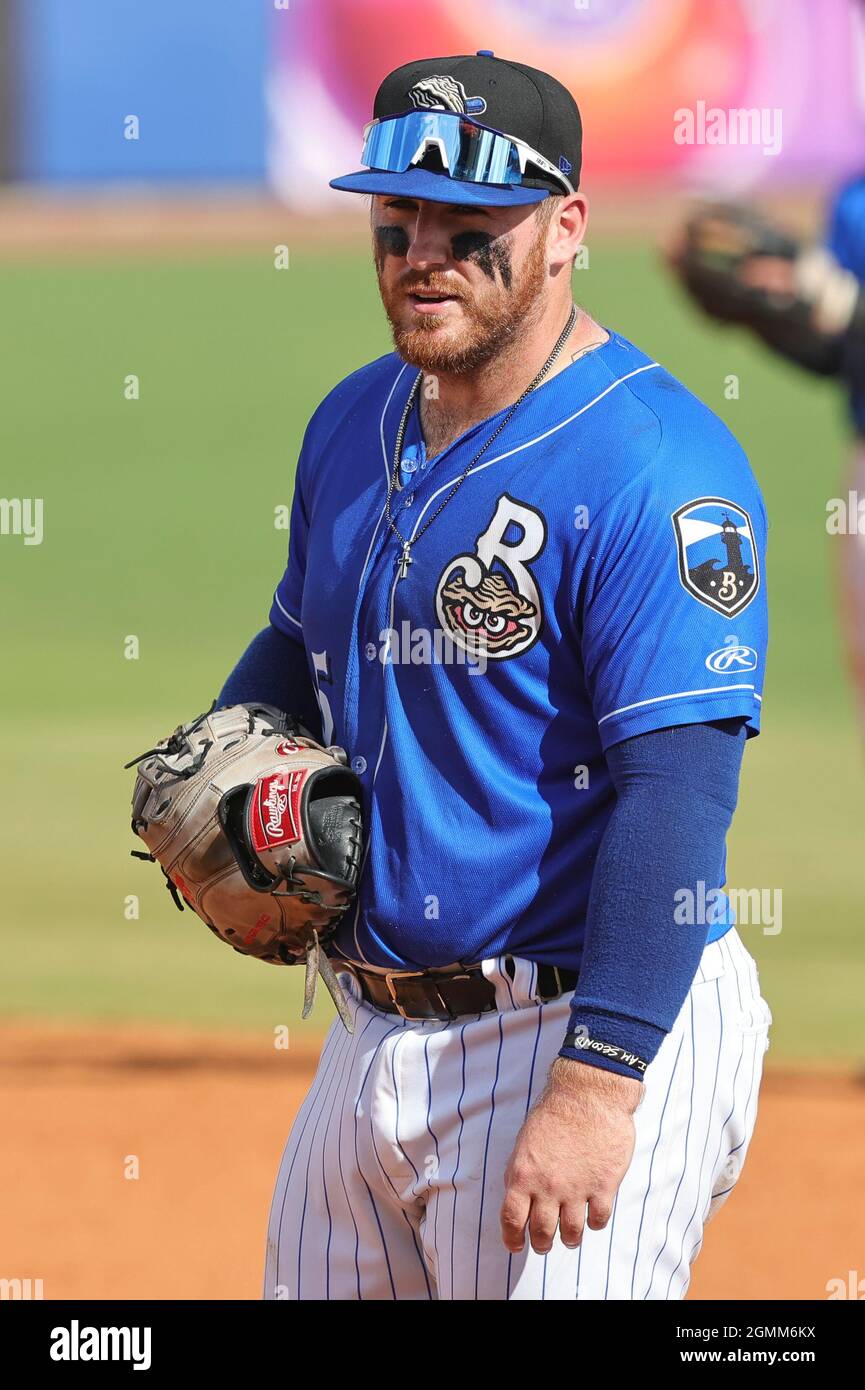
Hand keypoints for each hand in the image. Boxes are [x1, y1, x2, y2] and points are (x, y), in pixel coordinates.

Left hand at [500, 1057, 642, 1254]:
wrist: (589, 1094)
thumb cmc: (555, 1112)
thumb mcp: (525, 1142)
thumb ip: (520, 1172)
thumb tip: (517, 1197)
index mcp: (523, 1174)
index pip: (511, 1219)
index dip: (512, 1238)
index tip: (515, 1246)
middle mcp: (548, 1187)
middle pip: (542, 1232)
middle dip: (542, 1243)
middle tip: (544, 1244)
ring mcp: (577, 1189)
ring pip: (571, 1233)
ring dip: (569, 1240)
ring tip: (570, 1238)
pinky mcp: (604, 1185)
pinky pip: (598, 1219)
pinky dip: (595, 1223)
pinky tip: (593, 1217)